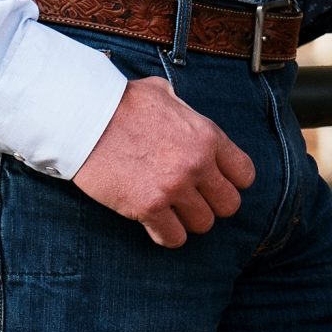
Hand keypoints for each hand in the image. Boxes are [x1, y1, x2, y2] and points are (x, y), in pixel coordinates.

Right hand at [71, 77, 255, 245]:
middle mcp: (197, 164)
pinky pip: (173, 238)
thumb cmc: (122, 102)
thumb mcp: (163, 93)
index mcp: (207, 135)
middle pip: (230, 205)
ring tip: (172, 209)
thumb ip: (183, 108)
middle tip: (193, 198)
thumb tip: (182, 109)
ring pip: (203, 224)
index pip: (244, 174)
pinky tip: (155, 221)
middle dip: (213, 204)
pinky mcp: (148, 208)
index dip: (231, 181)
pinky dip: (166, 234)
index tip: (215, 182)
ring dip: (188, 220)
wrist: (87, 118)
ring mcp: (174, 187)